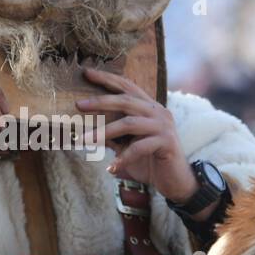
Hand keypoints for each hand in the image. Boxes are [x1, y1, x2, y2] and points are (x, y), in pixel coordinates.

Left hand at [77, 68, 196, 202]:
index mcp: (149, 107)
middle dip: (100, 101)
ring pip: (129, 123)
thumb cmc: (149, 162)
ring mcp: (164, 126)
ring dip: (104, 132)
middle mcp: (158, 112)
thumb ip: (112, 136)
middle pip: (126, 100)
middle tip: (78, 105)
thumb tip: (86, 130)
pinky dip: (123, 157)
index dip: (107, 79)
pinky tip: (112, 168)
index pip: (127, 87)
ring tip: (84, 141)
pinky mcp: (167, 142)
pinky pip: (139, 147)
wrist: (175, 181)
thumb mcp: (126, 146)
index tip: (87, 73)